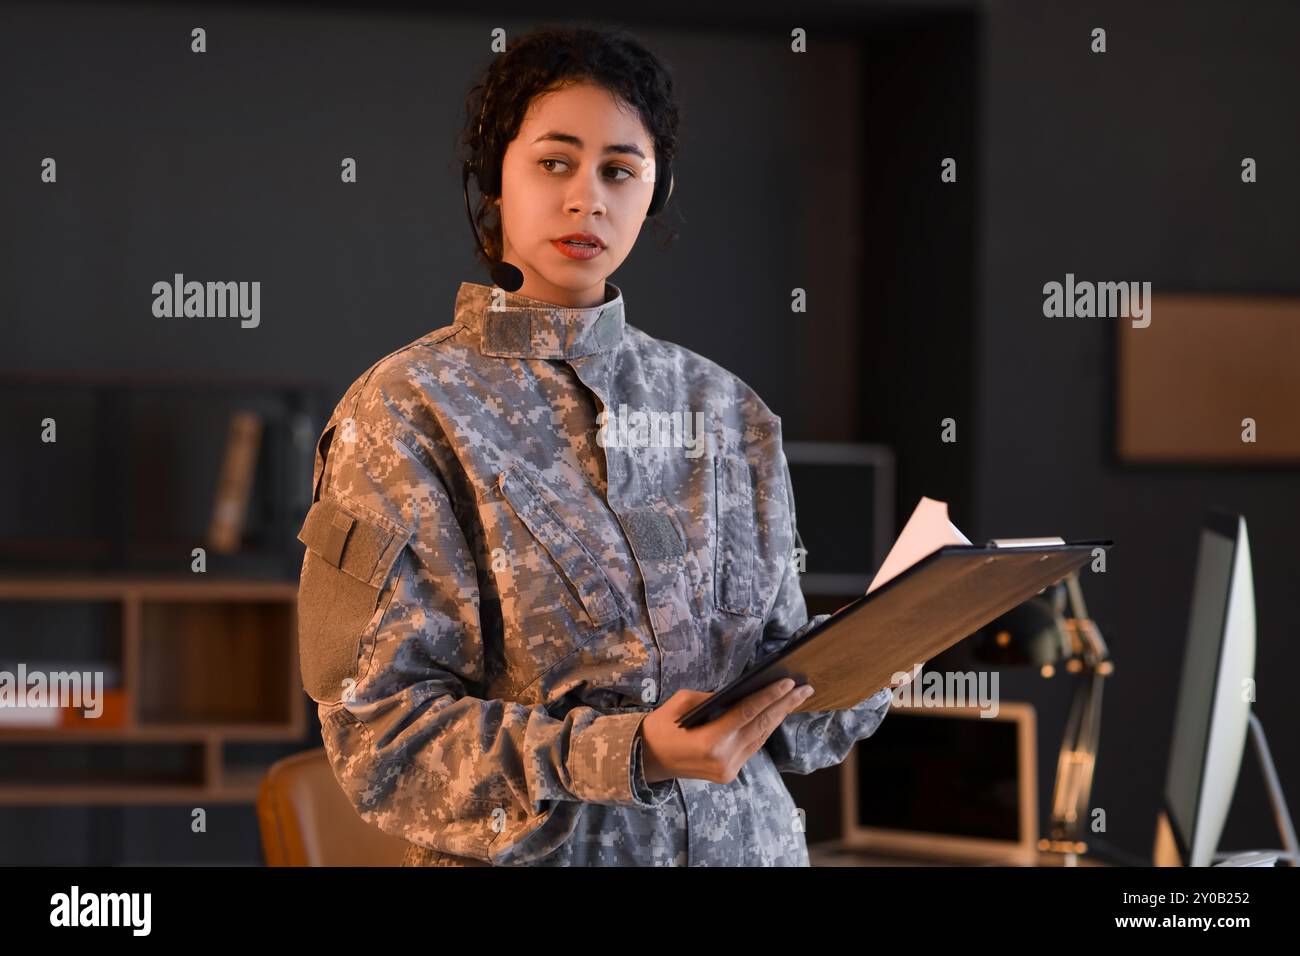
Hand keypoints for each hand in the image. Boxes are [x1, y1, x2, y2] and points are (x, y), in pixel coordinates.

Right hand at [637, 678, 814, 785]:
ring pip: (761, 738)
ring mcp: (728, 769)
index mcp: (711, 741)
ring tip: (796, 699)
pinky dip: (764, 729)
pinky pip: (752, 747)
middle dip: (785, 705)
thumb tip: (742, 692)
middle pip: (761, 726)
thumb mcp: (684, 702)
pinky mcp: (729, 774)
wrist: (647, 759)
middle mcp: (724, 758)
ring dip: (778, 717)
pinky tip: (775, 715)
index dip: (771, 696)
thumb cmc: (663, 725)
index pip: (749, 713)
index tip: (789, 682)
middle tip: (805, 689)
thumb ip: (714, 698)